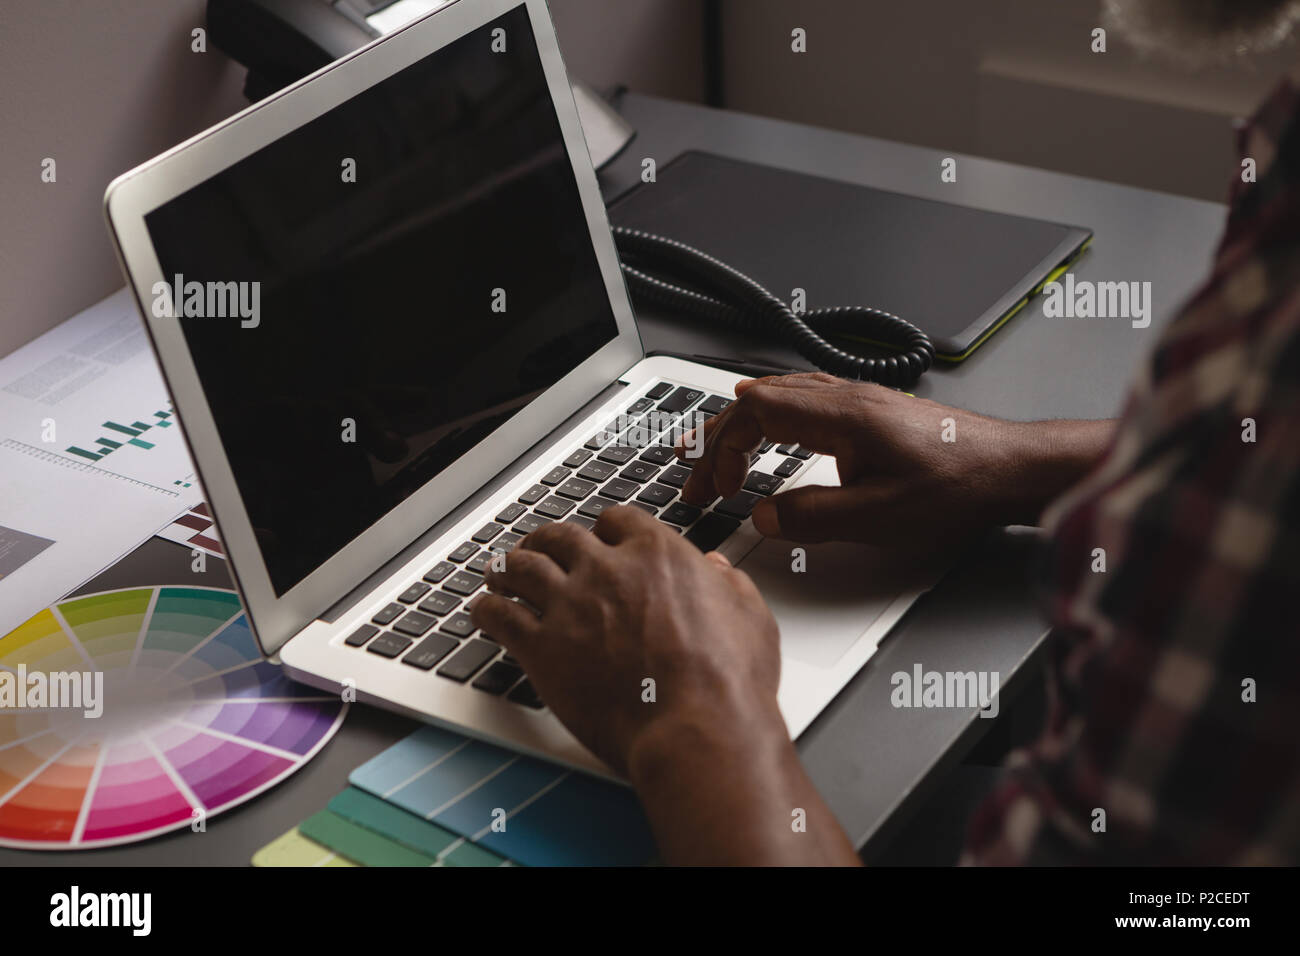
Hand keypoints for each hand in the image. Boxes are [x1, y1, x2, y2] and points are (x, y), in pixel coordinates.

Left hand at [470, 506, 860, 864]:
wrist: (696, 728)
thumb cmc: (728, 682)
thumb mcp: (750, 618)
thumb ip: (729, 586)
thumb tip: (718, 571)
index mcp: (658, 554)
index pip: (616, 521)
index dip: (604, 529)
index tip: (599, 539)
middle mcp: (607, 569)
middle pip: (561, 538)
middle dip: (547, 540)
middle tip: (539, 548)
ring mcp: (570, 605)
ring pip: (523, 567)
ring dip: (508, 567)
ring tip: (499, 573)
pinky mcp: (541, 646)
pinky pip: (499, 615)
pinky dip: (486, 609)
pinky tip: (482, 611)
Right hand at [679, 373, 1112, 549]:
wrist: (1011, 470)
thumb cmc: (959, 486)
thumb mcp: (880, 516)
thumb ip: (813, 516)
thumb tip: (765, 517)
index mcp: (842, 415)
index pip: (757, 410)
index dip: (724, 445)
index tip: (716, 484)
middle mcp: (847, 398)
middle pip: (761, 398)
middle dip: (719, 437)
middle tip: (695, 475)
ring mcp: (860, 401)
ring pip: (781, 396)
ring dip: (743, 425)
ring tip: (717, 453)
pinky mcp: (873, 412)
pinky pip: (804, 401)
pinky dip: (772, 418)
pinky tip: (771, 433)